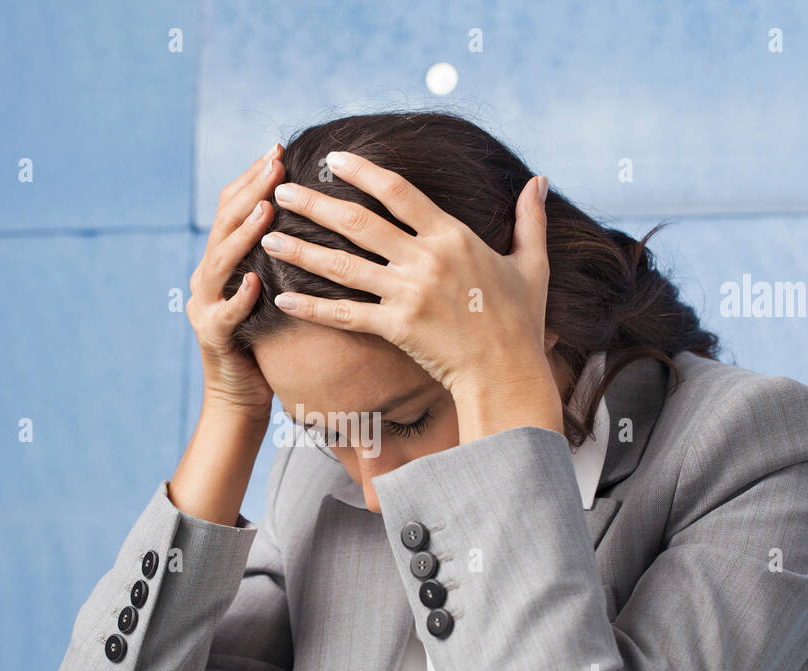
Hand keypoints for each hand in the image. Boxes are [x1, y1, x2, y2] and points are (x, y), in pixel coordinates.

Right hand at [185, 143, 283, 418]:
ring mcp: (205, 306)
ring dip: (243, 234)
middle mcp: (208, 277)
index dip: (253, 178)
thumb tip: (312, 215)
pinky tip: (253, 282)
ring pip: (219, 262)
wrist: (240, 397)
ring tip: (266, 210)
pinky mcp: (213, 337)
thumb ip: (280, 256)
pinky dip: (237, 297)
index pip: (233, 208)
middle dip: (250, 191)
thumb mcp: (273, 289)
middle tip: (274, 164)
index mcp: (223, 262)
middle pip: (223, 223)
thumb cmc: (266, 342)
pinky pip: (224, 314)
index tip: (278, 151)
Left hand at [260, 150, 562, 434]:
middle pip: (358, 223)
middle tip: (281, 190)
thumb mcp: (533, 264)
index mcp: (453, 236)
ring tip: (268, 238)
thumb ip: (529, 220)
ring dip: (302, 251)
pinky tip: (283, 298)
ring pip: (343, 266)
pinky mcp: (396, 328)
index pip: (397, 191)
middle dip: (315, 204)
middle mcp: (426, 259)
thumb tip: (538, 180)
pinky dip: (313, 308)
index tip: (332, 160)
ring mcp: (408, 294)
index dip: (361, 172)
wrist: (508, 373)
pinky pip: (345, 315)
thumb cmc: (521, 322)